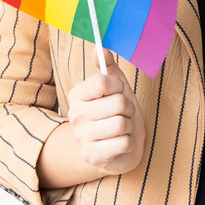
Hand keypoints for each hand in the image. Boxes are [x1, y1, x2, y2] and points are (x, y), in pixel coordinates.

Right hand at [66, 50, 144, 174]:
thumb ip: (108, 67)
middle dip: (128, 108)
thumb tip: (100, 48)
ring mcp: (81, 138)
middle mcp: (75, 115)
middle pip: (117, 103)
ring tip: (122, 129)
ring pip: (122, 124)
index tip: (118, 92)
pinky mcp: (92, 157)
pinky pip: (124, 143)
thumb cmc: (117, 113)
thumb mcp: (116, 88)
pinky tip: (120, 144)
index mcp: (77, 95)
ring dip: (129, 127)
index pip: (102, 82)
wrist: (116, 148)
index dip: (118, 86)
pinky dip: (129, 143)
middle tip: (123, 114)